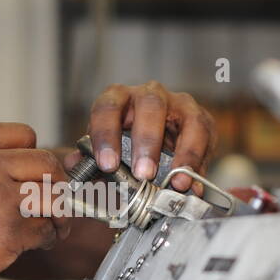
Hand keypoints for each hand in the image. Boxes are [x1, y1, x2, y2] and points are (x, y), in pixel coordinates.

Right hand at [0, 123, 69, 279]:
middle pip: (47, 163)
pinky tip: (33, 243)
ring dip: (58, 213)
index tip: (35, 174)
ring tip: (53, 225)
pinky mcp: (8, 233)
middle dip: (56, 184)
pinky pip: (45, 230)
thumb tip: (13, 165)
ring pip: (54, 197)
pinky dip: (45, 238)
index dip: (34, 156)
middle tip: (54, 201)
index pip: (25, 135)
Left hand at [85, 81, 216, 189]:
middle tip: (143, 174)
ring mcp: (179, 104)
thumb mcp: (104, 153)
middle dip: (147, 141)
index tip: (106, 165)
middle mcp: (149, 95)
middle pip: (150, 105)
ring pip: (186, 118)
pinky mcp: (201, 120)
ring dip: (183, 153)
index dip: (105, 135)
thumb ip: (89, 161)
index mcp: (118, 99)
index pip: (107, 108)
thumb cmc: (124, 148)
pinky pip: (205, 137)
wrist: (154, 148)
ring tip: (176, 182)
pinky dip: (200, 163)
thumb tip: (74, 164)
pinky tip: (192, 184)